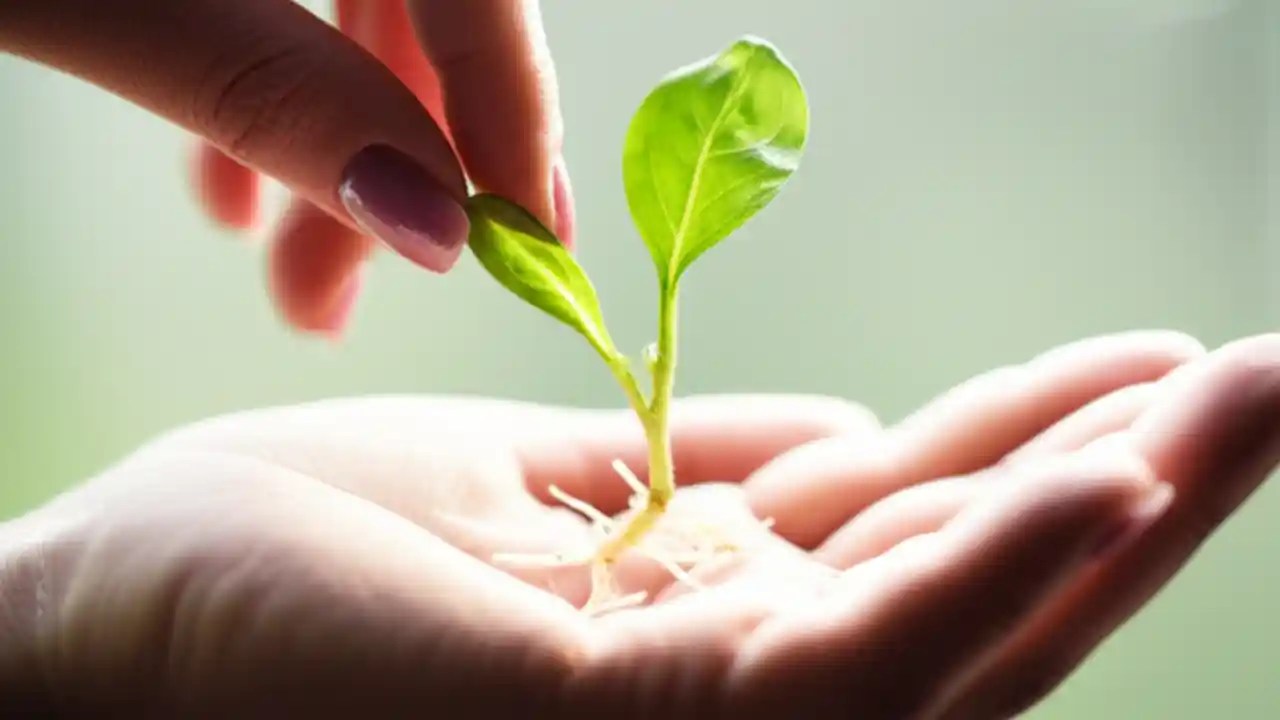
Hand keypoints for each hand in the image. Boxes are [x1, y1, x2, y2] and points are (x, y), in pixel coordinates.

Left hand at [0, 0, 567, 335]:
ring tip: (296, 283)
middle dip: (400, 163)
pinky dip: (259, 100)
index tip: (521, 240)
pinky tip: (224, 189)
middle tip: (362, 300)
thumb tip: (433, 219)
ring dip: (329, 155)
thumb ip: (262, 87)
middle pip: (415, 0)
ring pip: (340, 12)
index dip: (509, 102)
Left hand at [3, 331, 1276, 717]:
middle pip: (958, 587)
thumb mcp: (519, 488)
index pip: (897, 528)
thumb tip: (851, 433)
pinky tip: (1103, 481)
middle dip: (1122, 483)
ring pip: (942, 632)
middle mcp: (707, 685)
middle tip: (1265, 378)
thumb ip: (688, 469)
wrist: (95, 641)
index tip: (1136, 365)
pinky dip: (978, 575)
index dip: (1026, 446)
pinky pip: (848, 660)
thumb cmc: (275, 565)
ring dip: (1100, 517)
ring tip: (1237, 403)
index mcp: (684, 615)